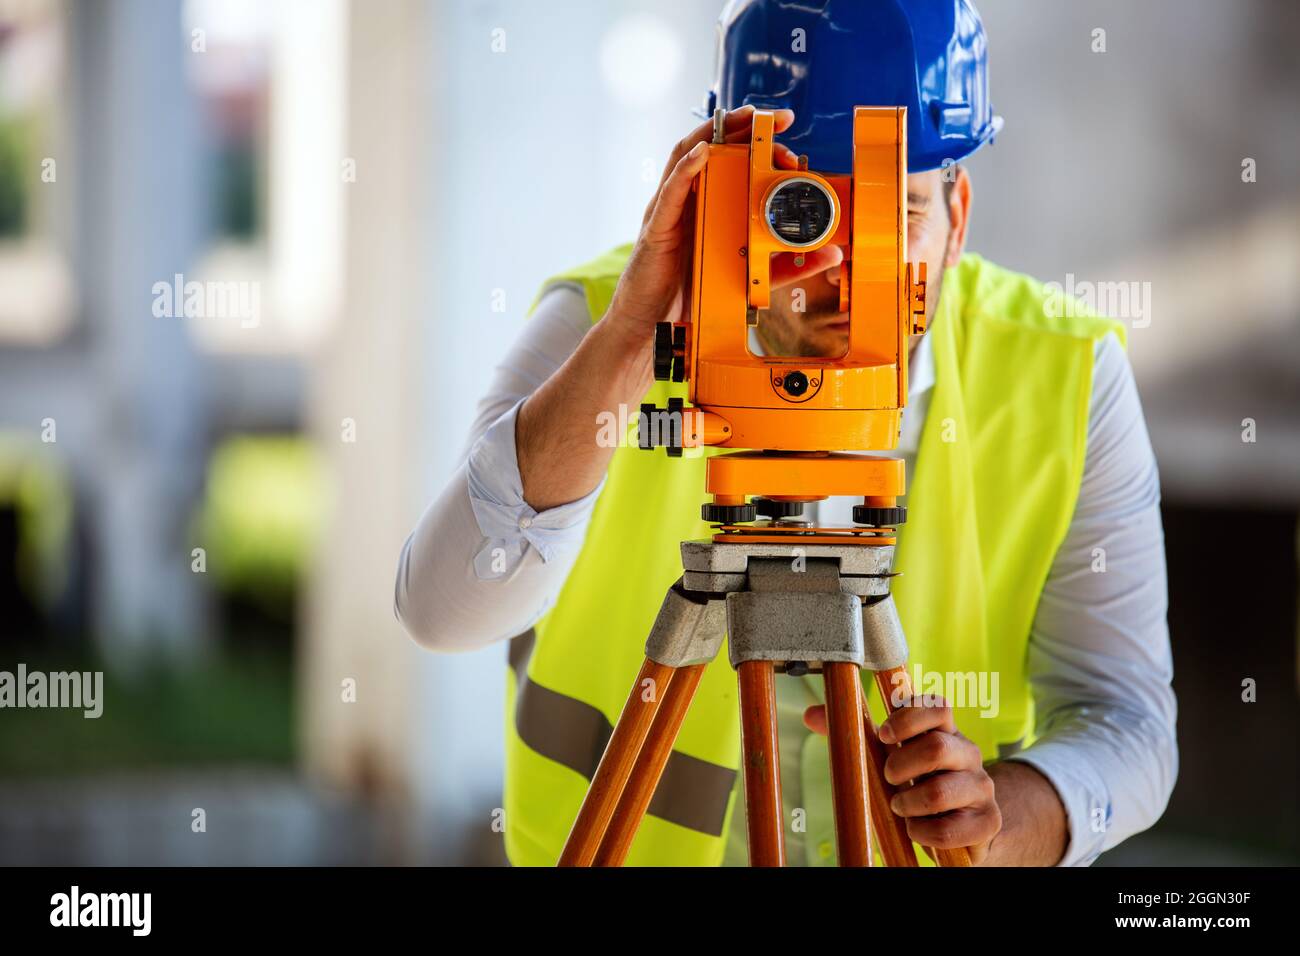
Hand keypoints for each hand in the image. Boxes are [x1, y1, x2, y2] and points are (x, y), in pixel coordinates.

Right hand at [605, 106, 841, 343]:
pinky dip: (685, 169)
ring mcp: (670, 211)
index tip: (787, 130)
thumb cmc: (691, 296)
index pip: (731, 160)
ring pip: (687, 157)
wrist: (653, 325)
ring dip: (716, 132)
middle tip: (777, 124)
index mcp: (708, 206)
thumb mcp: (751, 278)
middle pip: (713, 148)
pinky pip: (670, 192)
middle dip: (745, 127)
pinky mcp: (658, 228)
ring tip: (743, 118)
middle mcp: (688, 200)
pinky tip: (702, 154)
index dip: (758, 139)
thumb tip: (828, 254)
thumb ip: (787, 265)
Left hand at [803, 696, 1001, 864]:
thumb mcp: (892, 757)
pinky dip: (922, 832)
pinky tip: (916, 829)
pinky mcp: (988, 822)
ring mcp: (982, 787)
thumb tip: (812, 714)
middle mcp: (969, 754)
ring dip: (908, 803)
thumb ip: (857, 736)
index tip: (884, 734)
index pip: (938, 706)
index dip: (908, 717)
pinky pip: (949, 829)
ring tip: (900, 806)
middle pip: (938, 747)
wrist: (964, 825)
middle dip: (901, 765)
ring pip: (940, 792)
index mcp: (946, 731)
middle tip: (888, 777)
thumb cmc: (921, 783)